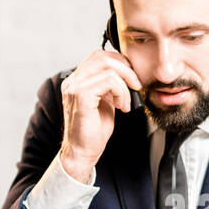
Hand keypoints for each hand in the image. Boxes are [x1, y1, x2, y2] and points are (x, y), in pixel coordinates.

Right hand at [58, 48, 142, 181]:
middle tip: (136, 86)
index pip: (99, 56)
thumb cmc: (94, 130)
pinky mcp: (81, 97)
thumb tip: (126, 72)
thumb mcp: (106, 101)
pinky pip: (109, 81)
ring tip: (126, 101)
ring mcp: (74, 87)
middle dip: (126, 70)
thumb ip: (110, 85)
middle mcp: (72, 80)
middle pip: (103, 57)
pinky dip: (122, 92)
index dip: (120, 63)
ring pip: (108, 67)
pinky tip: (122, 107)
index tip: (131, 80)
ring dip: (125, 83)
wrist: (83, 152)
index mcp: (77, 80)